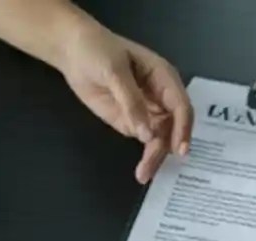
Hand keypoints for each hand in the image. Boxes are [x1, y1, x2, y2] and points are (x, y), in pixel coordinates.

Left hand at [57, 19, 193, 184]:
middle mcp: (161, 98)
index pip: (181, 106)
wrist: (72, 52)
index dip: (182, 128)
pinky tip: (143, 170)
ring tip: (143, 174)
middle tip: (152, 167)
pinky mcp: (132, 123)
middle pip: (173, 127)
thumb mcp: (114, 72)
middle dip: (167, 147)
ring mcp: (148, 112)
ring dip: (156, 157)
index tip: (179, 150)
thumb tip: (147, 134)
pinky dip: (146, 157)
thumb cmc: (98, 51)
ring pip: (161, 139)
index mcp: (164, 79)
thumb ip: (131, 102)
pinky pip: (145, 142)